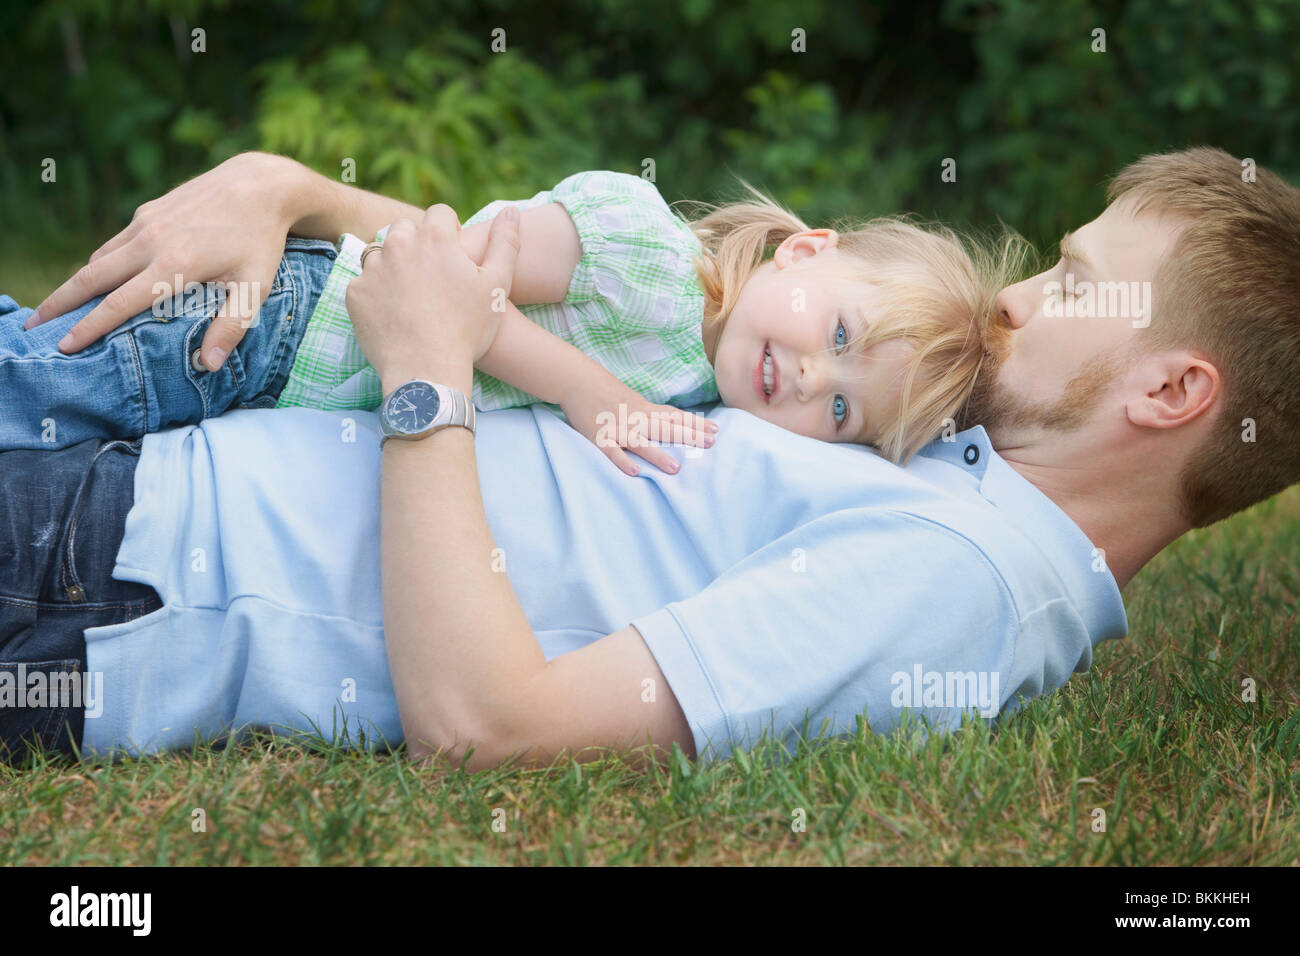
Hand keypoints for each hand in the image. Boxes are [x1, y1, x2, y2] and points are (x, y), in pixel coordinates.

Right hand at [28, 152, 296, 370]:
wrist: (259, 186)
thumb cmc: (261, 242)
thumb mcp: (256, 288)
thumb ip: (231, 327)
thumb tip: (208, 365)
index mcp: (173, 266)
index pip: (119, 304)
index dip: (89, 327)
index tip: (64, 347)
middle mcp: (150, 242)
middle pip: (91, 278)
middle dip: (60, 304)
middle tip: (34, 328)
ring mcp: (145, 224)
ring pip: (98, 259)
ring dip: (74, 285)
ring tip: (58, 309)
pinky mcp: (147, 212)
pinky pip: (114, 245)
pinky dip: (97, 265)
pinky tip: (95, 280)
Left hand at [345, 204, 519, 390]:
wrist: (427, 371)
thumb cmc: (467, 330)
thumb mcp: (497, 286)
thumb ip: (505, 243)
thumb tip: (511, 211)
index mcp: (434, 238)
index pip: (440, 213)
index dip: (450, 232)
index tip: (454, 258)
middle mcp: (398, 245)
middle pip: (406, 228)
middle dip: (418, 244)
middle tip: (432, 278)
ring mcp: (372, 269)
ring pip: (382, 254)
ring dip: (394, 266)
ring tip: (412, 298)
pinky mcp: (354, 294)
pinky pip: (364, 283)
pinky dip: (376, 293)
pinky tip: (394, 314)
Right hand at [560, 377, 717, 475]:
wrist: (577, 380)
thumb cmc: (604, 390)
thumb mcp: (632, 400)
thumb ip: (649, 413)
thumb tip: (670, 422)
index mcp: (644, 409)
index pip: (675, 416)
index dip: (695, 423)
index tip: (715, 430)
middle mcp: (635, 418)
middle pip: (665, 428)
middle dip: (688, 436)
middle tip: (710, 443)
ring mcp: (617, 428)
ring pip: (641, 443)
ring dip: (658, 455)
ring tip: (675, 468)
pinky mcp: (599, 437)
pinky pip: (612, 451)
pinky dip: (622, 461)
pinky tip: (635, 472)